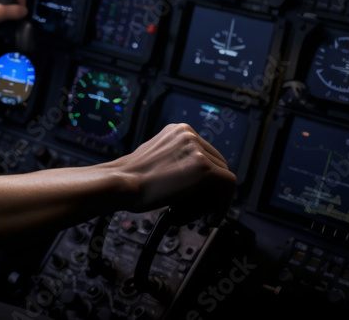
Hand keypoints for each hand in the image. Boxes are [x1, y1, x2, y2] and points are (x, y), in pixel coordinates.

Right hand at [109, 123, 235, 225]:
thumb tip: (192, 176)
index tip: (200, 195)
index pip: (206, 154)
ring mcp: (197, 150)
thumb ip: (177, 160)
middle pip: (218, 164)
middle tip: (197, 209)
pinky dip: (223, 205)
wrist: (120, 184)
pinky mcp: (203, 169)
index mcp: (178, 130)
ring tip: (193, 213)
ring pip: (224, 177)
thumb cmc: (130, 179)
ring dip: (213, 199)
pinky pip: (228, 186)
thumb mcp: (157, 157)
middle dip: (211, 190)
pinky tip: (210, 218)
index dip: (206, 180)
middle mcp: (189, 134)